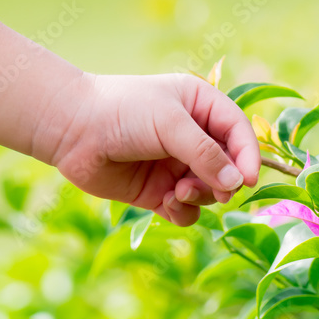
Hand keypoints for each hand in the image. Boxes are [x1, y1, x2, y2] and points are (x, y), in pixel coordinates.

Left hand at [37, 73, 259, 226]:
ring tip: (177, 192)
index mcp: (201, 107)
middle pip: (228, 167)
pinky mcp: (158, 191)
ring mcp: (176, 166)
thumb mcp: (169, 124)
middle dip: (222, 182)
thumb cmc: (121, 112)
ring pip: (209, 192)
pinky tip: (166, 203)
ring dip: (199, 197)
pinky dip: (182, 212)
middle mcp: (192, 136)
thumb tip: (237, 183)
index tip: (249, 180)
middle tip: (215, 192)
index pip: (238, 133)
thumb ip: (205, 153)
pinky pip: (186, 210)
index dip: (248, 156)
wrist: (70, 130)